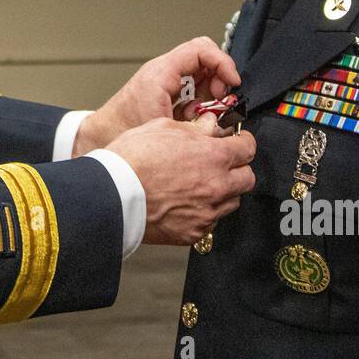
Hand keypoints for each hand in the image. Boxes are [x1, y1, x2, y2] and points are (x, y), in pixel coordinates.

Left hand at [73, 37, 240, 154]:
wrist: (99, 137)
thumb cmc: (121, 131)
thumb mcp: (163, 128)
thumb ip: (195, 125)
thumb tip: (221, 126)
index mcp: (162, 73)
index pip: (201, 49)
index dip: (223, 63)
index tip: (232, 83)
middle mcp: (164, 72)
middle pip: (204, 57)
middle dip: (220, 76)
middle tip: (222, 98)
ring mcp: (165, 81)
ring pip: (201, 72)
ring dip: (212, 90)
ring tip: (210, 111)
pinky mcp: (166, 93)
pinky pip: (193, 88)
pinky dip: (203, 99)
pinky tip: (198, 117)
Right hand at [106, 113, 255, 244]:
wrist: (111, 195)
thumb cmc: (131, 160)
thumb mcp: (163, 128)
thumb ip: (194, 128)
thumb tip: (209, 126)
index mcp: (213, 156)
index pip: (247, 148)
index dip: (243, 142)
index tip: (238, 141)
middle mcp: (216, 186)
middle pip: (247, 178)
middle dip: (238, 169)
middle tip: (222, 164)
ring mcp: (206, 212)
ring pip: (232, 202)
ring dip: (224, 192)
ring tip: (201, 185)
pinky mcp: (193, 233)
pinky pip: (211, 222)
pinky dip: (205, 212)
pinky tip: (187, 203)